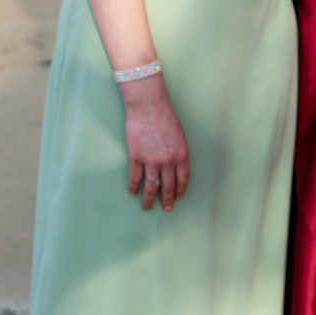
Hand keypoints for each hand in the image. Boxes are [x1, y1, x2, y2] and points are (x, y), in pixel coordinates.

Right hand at [121, 79, 189, 210]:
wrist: (148, 106)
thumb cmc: (165, 116)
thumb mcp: (180, 135)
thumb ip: (178, 151)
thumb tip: (175, 165)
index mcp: (181, 155)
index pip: (183, 179)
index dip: (180, 190)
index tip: (178, 197)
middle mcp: (168, 161)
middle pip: (168, 186)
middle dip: (167, 199)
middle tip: (166, 208)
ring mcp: (151, 161)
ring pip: (151, 186)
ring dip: (149, 199)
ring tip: (147, 207)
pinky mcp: (136, 158)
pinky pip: (135, 178)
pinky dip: (133, 187)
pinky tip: (133, 193)